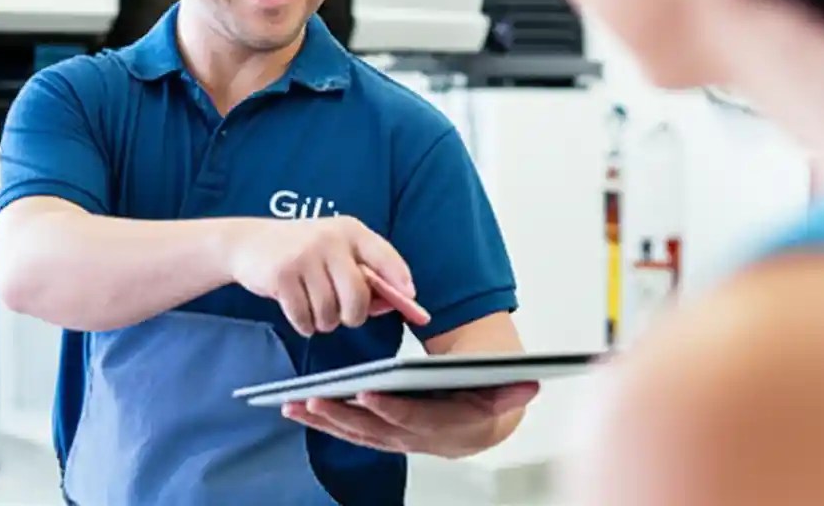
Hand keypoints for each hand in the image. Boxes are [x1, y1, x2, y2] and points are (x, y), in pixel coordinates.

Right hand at [227, 216, 424, 335]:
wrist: (248, 242)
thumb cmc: (300, 251)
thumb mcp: (335, 252)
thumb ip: (364, 274)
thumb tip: (392, 303)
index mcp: (349, 230)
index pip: (384, 257)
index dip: (400, 281)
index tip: (411, 299)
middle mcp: (329, 240)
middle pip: (357, 297)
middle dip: (352, 316)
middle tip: (342, 315)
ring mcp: (304, 257)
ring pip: (330, 313)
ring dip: (324, 322)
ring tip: (314, 307)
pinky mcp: (282, 276)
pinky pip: (305, 318)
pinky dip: (305, 324)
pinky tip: (298, 311)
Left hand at [282, 382, 539, 457]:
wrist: (491, 419)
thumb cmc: (491, 389)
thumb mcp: (506, 383)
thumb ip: (511, 386)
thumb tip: (529, 381)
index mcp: (454, 427)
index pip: (419, 420)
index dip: (393, 409)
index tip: (367, 393)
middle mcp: (425, 440)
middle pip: (378, 431)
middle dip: (343, 416)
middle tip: (313, 400)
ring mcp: (404, 441)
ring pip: (360, 434)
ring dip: (326, 421)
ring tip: (294, 404)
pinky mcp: (387, 437)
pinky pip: (354, 433)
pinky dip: (327, 422)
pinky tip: (299, 408)